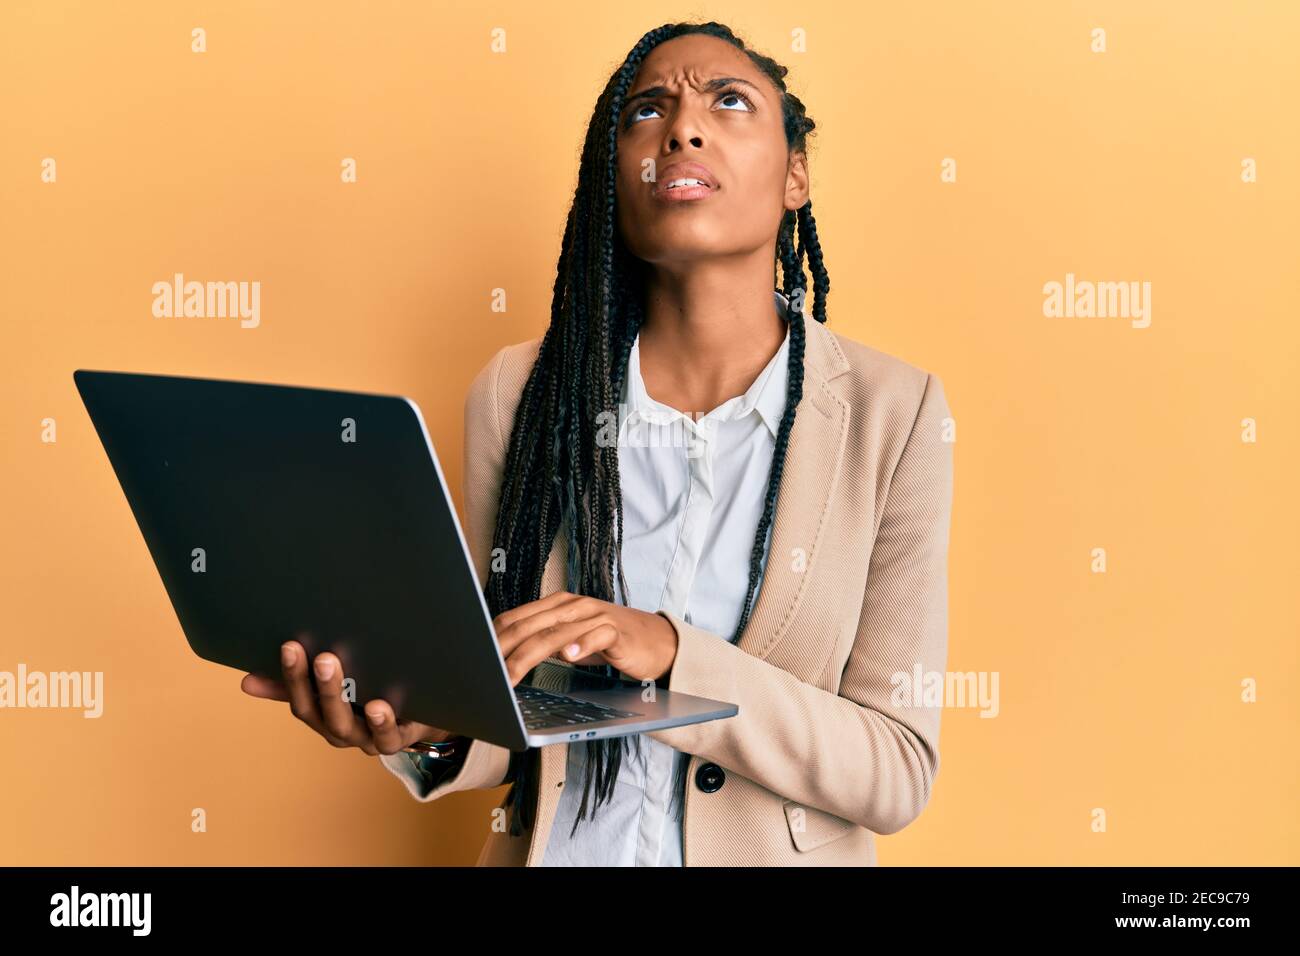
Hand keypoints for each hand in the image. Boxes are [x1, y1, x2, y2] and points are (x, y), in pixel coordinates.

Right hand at [240, 641, 457, 755]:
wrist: (421, 717)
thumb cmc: (369, 696)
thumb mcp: (331, 689)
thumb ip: (293, 685)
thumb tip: (246, 681)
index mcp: (322, 717)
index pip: (300, 700)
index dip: (292, 676)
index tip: (290, 645)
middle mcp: (341, 732)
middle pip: (323, 714)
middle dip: (320, 685)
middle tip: (322, 656)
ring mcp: (369, 738)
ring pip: (350, 728)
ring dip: (344, 701)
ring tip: (344, 678)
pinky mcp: (399, 739)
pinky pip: (388, 737)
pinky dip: (382, 722)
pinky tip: (377, 705)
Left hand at [492, 590, 677, 685]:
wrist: (657, 641)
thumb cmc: (610, 642)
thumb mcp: (571, 640)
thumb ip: (543, 643)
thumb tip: (506, 658)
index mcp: (557, 605)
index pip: (516, 618)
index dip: (493, 639)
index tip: (473, 661)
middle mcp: (573, 606)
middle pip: (530, 626)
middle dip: (503, 651)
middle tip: (485, 674)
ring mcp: (595, 616)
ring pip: (555, 633)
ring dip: (529, 655)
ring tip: (511, 674)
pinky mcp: (616, 631)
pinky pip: (596, 636)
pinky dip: (581, 646)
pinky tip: (569, 657)